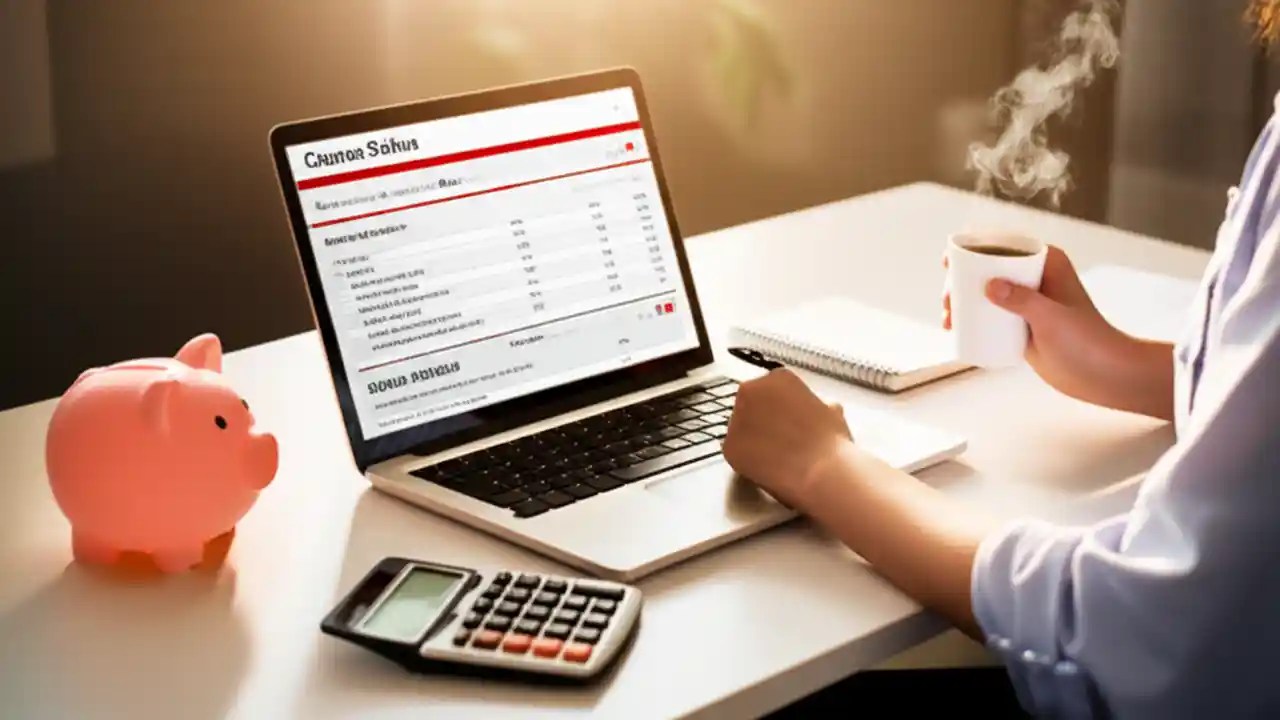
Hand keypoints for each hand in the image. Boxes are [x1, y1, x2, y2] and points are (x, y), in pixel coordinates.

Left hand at [722, 369, 852, 509]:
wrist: (822, 470)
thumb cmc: (831, 442)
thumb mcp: (832, 411)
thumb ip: (818, 405)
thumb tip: (824, 410)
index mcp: (777, 377)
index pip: (770, 391)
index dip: (780, 410)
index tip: (788, 423)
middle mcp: (751, 391)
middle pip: (750, 406)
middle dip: (761, 422)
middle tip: (780, 441)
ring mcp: (735, 418)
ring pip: (741, 430)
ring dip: (753, 441)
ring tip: (776, 457)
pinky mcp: (728, 446)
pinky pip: (735, 452)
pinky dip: (747, 461)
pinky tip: (767, 468)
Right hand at [943, 246, 1173, 418]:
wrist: (1102, 374)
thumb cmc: (1087, 342)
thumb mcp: (1051, 318)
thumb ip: (1023, 300)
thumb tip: (988, 285)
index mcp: (1047, 262)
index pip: (1004, 245)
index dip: (972, 249)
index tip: (949, 262)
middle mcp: (1034, 277)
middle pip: (987, 268)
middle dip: (960, 281)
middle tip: (948, 302)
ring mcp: (1027, 301)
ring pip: (985, 292)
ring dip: (962, 301)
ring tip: (949, 321)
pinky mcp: (1021, 323)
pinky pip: (990, 314)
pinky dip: (972, 318)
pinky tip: (957, 329)